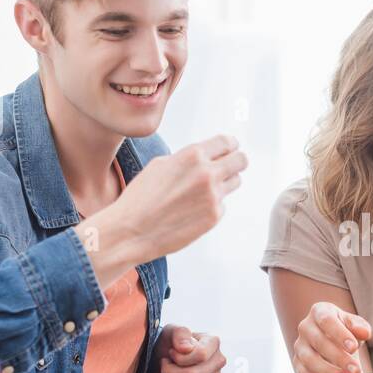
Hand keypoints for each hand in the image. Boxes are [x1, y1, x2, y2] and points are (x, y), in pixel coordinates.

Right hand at [79, 135, 248, 285]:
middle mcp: (207, 174)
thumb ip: (188, 158)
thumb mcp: (160, 165)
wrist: (132, 231)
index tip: (230, 148)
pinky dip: (212, 205)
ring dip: (225, 182)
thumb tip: (206, 156)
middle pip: (241, 160)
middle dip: (236, 161)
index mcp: (192, 156)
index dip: (230, 145)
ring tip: (203, 190)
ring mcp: (213, 196)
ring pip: (235, 182)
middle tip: (230, 165)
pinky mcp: (214, 216)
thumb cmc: (141, 198)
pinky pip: (222, 204)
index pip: (226, 142)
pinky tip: (191, 210)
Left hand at [149, 326, 225, 372]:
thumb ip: (180, 334)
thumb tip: (186, 348)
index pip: (201, 355)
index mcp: (213, 343)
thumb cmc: (170, 342)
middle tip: (159, 366)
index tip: (169, 353)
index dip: (180, 358)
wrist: (164, 357)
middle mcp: (218, 362)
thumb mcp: (171, 331)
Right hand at [292, 301, 371, 372]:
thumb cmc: (346, 330)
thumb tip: (364, 333)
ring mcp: (299, 346)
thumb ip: (360, 327)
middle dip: (339, 357)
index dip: (340, 334)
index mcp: (319, 311)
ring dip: (329, 371)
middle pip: (319, 341)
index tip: (354, 348)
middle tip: (356, 370)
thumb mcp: (355, 325)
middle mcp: (305, 327)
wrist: (334, 342)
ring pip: (309, 359)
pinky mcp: (297, 363)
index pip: (327, 320)